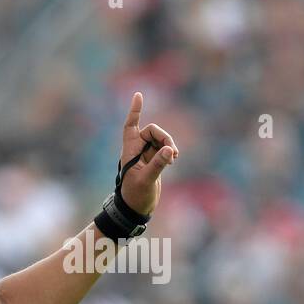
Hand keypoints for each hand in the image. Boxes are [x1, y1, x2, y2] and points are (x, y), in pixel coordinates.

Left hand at [118, 91, 178, 216]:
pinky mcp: (154, 162)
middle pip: (152, 131)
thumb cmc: (135, 195)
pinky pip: (164, 149)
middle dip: (164, 138)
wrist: (136, 209)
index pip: (131, 125)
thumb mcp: (146, 179)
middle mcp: (137, 149)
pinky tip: (173, 160)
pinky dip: (170, 152)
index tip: (139, 95)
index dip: (135, 110)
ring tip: (174, 158)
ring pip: (160, 140)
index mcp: (129, 150)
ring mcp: (146, 155)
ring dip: (169, 145)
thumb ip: (158, 164)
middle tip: (172, 153)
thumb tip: (170, 150)